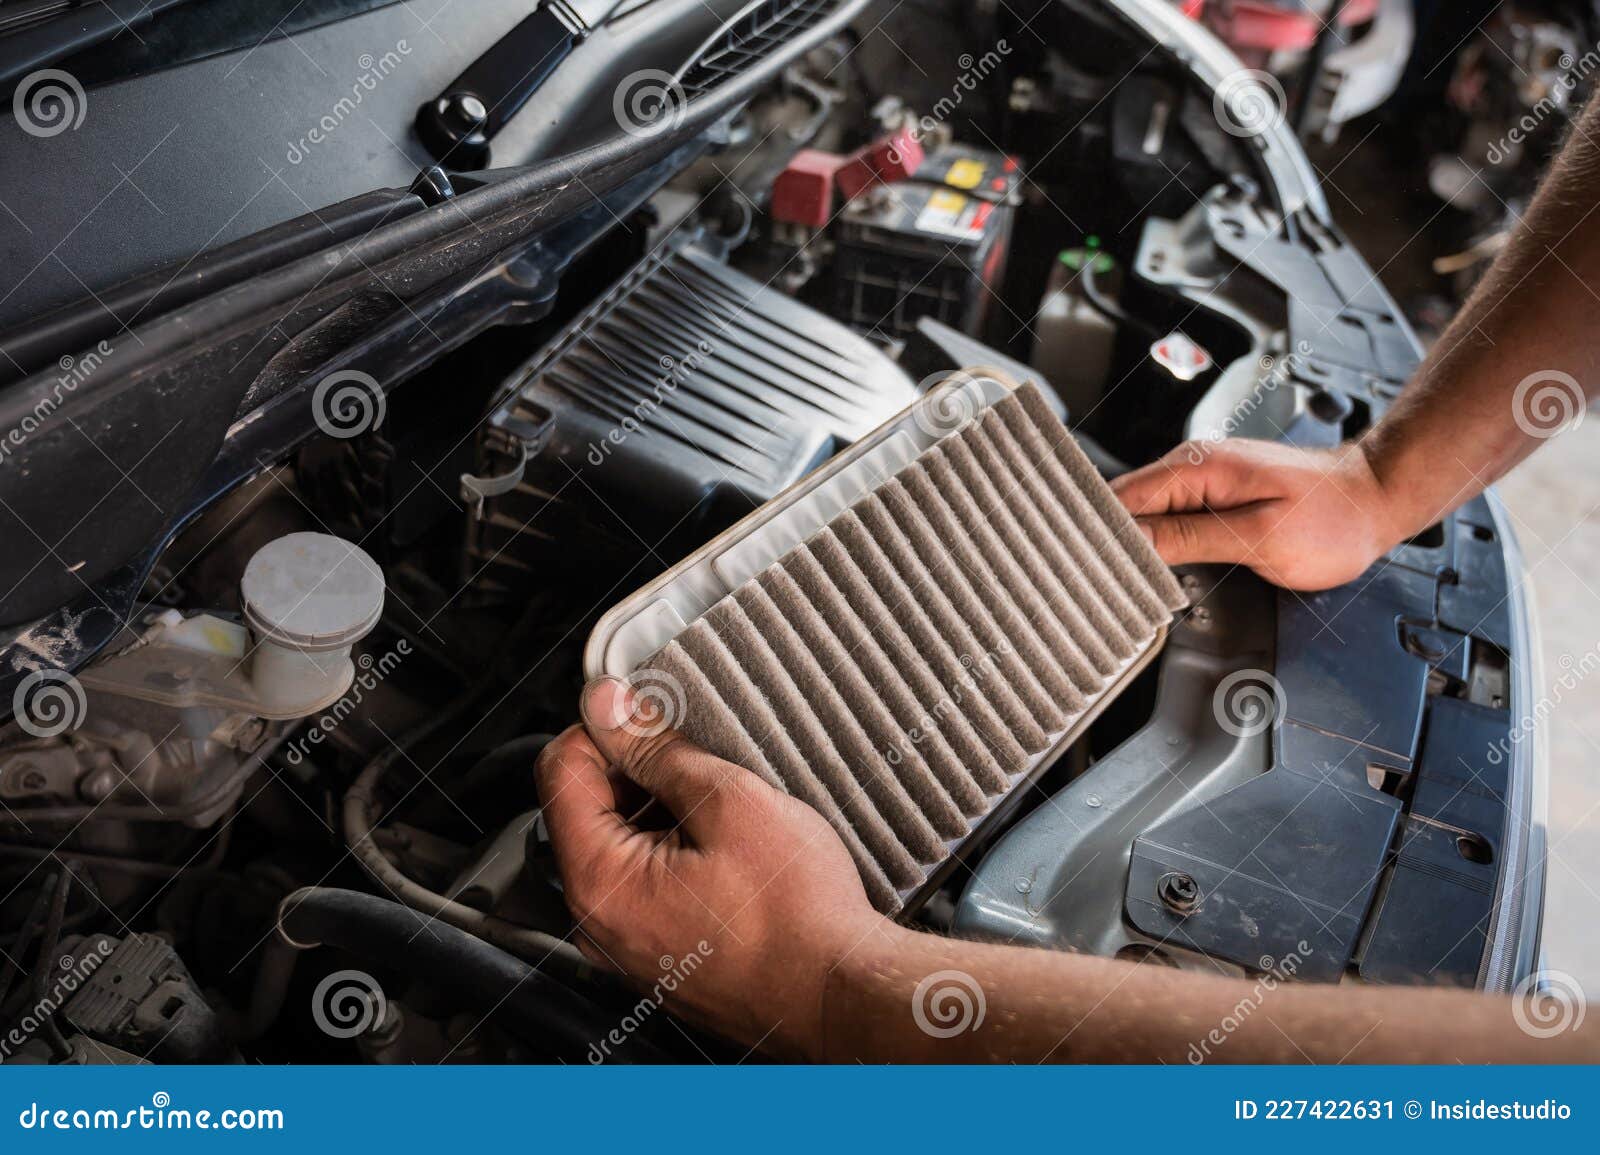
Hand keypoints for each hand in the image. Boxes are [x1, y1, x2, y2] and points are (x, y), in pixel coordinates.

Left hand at [535, 677, 897, 1058]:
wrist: (840, 994)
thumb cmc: (796, 917)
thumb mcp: (729, 802)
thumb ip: (658, 750)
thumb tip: (609, 708)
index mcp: (600, 882)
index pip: (559, 770)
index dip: (603, 727)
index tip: (645, 711)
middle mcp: (600, 923)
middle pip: (586, 808)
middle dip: (637, 772)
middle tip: (700, 761)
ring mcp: (628, 945)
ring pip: (621, 845)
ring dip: (663, 811)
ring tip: (725, 810)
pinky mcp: (661, 955)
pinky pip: (647, 885)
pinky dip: (678, 852)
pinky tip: (729, 847)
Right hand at [1111, 439, 1412, 590]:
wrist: (1377, 498)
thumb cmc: (1334, 519)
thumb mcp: (1259, 538)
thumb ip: (1189, 538)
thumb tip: (1130, 543)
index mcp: (1197, 469)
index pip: (1120, 499)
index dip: (1099, 536)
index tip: (1088, 570)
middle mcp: (1193, 467)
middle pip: (1124, 507)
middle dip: (1109, 544)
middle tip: (1097, 586)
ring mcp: (1203, 480)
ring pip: (1143, 515)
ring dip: (1132, 546)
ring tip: (1121, 581)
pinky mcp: (1215, 496)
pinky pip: (1168, 518)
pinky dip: (1157, 543)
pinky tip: (1154, 567)